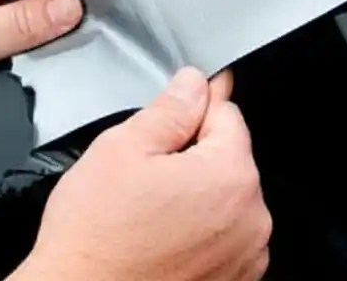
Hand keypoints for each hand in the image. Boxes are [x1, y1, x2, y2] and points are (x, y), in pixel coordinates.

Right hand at [13, 68, 271, 280]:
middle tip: (143, 173)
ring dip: (196, 195)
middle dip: (192, 155)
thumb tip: (191, 85)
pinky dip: (197, 231)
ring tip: (147, 212)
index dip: (195, 105)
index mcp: (229, 176)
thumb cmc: (95, 239)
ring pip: (225, 199)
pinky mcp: (232, 280)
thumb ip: (167, 110)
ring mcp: (244, 256)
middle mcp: (250, 219)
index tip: (181, 101)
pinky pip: (222, 236)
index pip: (227, 113)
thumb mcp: (121, 150)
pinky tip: (158, 237)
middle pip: (229, 158)